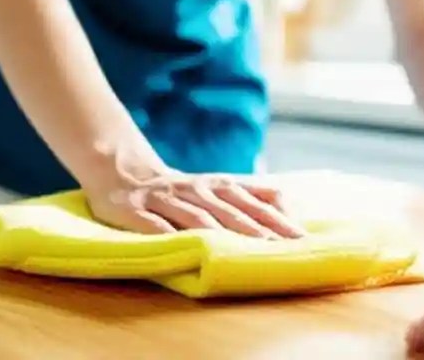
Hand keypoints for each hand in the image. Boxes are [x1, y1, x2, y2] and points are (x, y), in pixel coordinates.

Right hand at [85, 167, 306, 237]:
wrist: (125, 172)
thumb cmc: (183, 190)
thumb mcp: (219, 186)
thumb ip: (251, 193)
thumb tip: (290, 205)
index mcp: (218, 185)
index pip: (252, 203)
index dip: (275, 220)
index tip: (298, 238)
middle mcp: (195, 189)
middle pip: (229, 211)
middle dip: (253, 230)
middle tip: (275, 249)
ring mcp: (164, 198)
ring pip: (194, 217)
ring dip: (217, 234)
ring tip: (236, 251)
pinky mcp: (133, 208)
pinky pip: (151, 224)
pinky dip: (165, 234)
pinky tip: (178, 246)